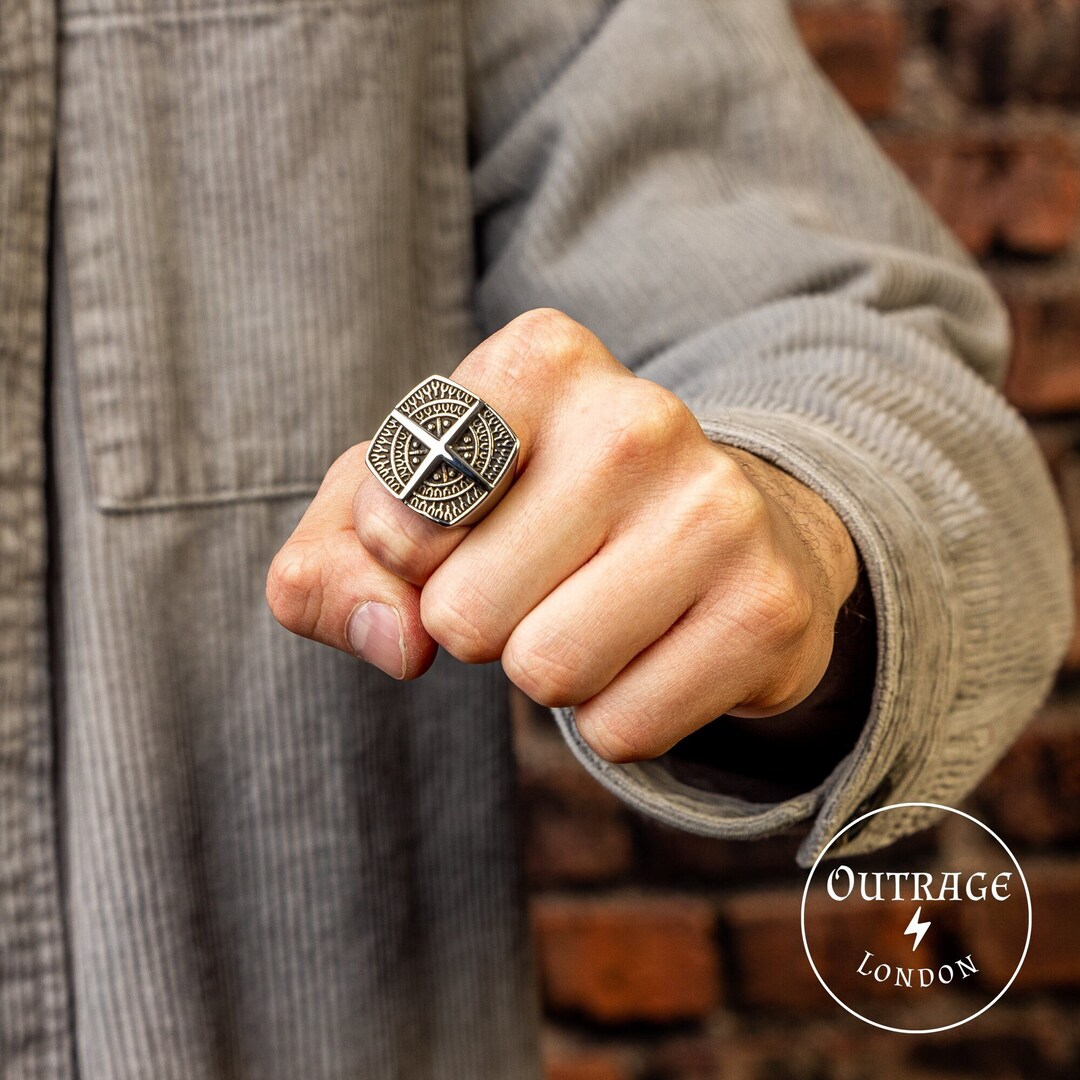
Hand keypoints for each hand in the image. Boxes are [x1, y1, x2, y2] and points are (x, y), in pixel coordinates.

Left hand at [266, 309, 859, 761]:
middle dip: (478, 625)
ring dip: (546, 671)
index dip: (406, 551)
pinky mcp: (766, 608)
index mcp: (538, 360)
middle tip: (541, 578)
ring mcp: (717, 510)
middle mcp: (638, 416)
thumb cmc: (532, 512)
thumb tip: (393, 643)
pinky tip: (653, 646)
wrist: (718, 529)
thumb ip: (334, 563)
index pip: (397, 509)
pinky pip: (620, 730)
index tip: (463, 524)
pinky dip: (613, 715)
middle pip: (463, 614)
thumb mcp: (408, 508)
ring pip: (545, 674)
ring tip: (598, 608)